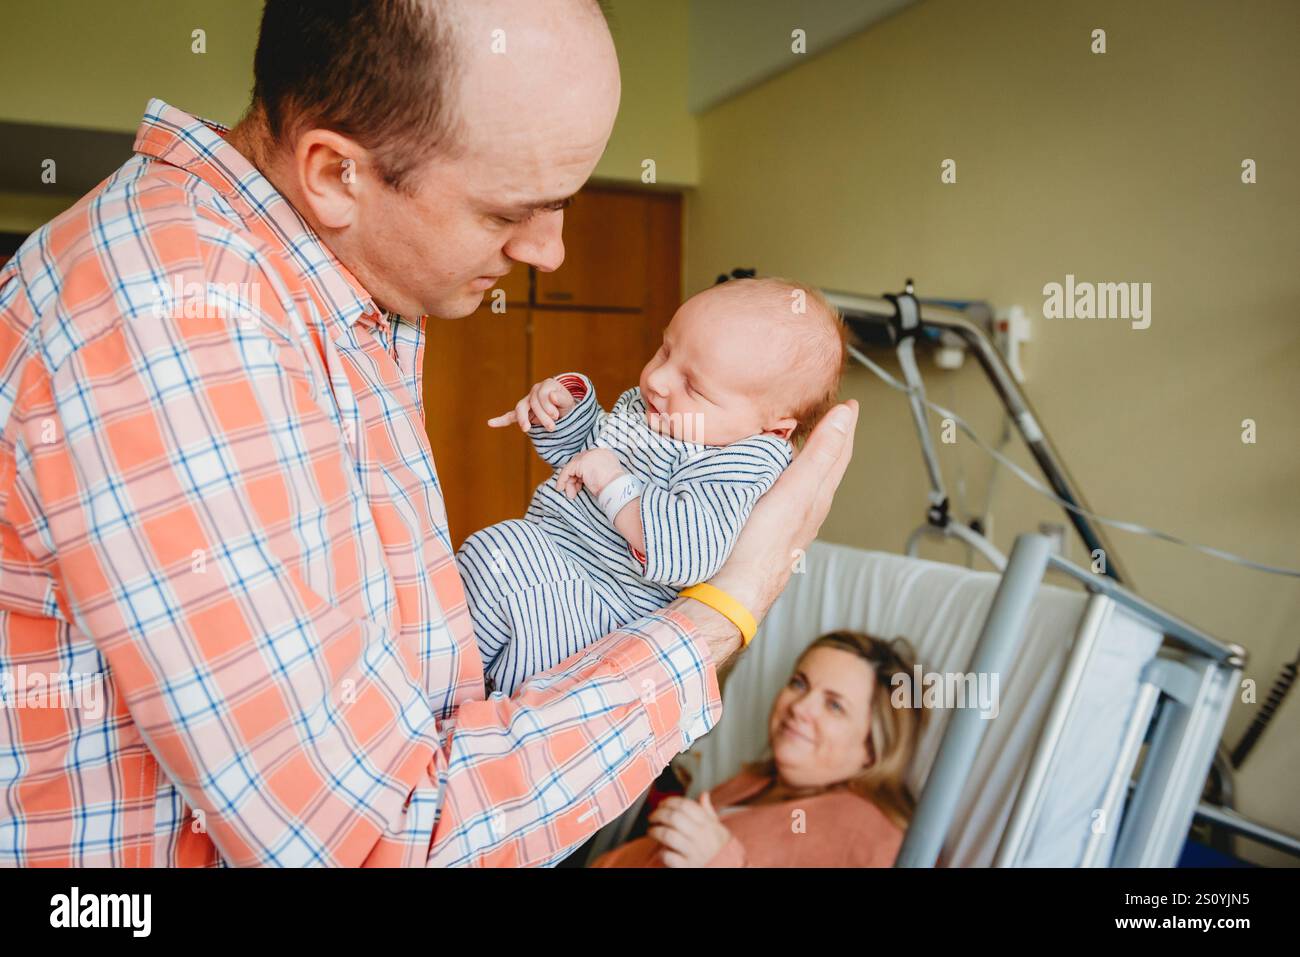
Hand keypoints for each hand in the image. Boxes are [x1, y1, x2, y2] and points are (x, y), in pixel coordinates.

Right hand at [487, 377, 576, 432]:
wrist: (564, 410)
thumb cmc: (566, 405)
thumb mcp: (569, 402)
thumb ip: (562, 398)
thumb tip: (552, 395)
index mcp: (547, 385)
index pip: (542, 394)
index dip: (547, 406)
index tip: (556, 416)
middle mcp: (535, 390)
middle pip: (532, 402)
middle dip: (541, 416)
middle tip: (552, 427)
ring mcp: (527, 401)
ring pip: (520, 408)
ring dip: (523, 419)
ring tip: (526, 429)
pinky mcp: (523, 412)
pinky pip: (510, 415)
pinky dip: (501, 420)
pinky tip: (491, 423)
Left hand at [554, 448, 623, 499]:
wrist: (616, 489)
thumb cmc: (613, 488)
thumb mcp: (603, 477)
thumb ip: (594, 473)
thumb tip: (580, 479)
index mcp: (604, 454)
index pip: (587, 461)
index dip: (580, 475)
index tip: (578, 485)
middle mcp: (597, 452)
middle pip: (578, 463)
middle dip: (574, 479)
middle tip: (573, 492)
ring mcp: (588, 456)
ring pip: (572, 467)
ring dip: (569, 482)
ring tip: (571, 494)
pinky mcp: (581, 462)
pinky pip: (567, 470)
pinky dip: (563, 480)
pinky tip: (561, 488)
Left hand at [646, 793, 731, 867]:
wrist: (724, 868)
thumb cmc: (718, 848)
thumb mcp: (718, 829)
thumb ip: (708, 812)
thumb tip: (704, 794)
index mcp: (708, 824)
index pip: (686, 805)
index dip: (670, 802)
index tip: (662, 804)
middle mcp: (701, 837)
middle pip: (674, 818)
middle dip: (658, 814)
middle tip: (652, 817)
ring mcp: (694, 853)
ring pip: (668, 836)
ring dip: (655, 831)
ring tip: (651, 831)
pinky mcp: (686, 867)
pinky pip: (669, 857)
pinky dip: (662, 852)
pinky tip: (662, 850)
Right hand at [707, 400, 857, 625]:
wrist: (728, 596)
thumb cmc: (759, 546)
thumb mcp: (795, 492)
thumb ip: (820, 454)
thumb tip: (844, 416)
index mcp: (815, 498)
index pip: (837, 453)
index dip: (844, 426)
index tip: (849, 403)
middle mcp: (805, 511)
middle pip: (824, 467)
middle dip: (829, 438)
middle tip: (830, 414)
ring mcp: (785, 524)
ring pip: (803, 483)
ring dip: (807, 457)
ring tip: (802, 438)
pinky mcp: (764, 532)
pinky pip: (783, 495)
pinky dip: (785, 476)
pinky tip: (772, 478)